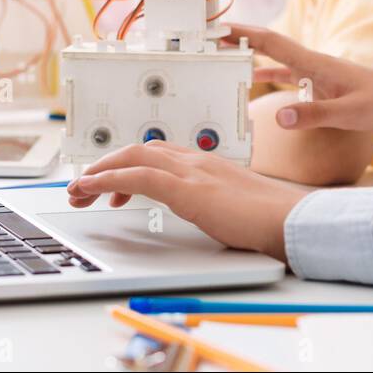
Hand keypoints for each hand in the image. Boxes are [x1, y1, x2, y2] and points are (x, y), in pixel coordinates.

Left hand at [66, 141, 309, 260]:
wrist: (293, 221)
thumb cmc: (271, 220)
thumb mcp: (232, 210)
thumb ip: (213, 207)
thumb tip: (205, 219)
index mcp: (206, 165)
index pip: (157, 154)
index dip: (128, 166)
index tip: (112, 188)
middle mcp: (196, 161)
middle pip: (138, 151)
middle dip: (106, 166)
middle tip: (85, 186)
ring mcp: (191, 172)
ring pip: (132, 158)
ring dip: (99, 172)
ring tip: (79, 188)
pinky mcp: (187, 189)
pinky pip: (138, 177)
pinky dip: (109, 180)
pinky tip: (93, 188)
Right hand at [223, 23, 372, 156]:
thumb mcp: (349, 113)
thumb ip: (313, 115)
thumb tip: (278, 117)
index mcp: (316, 64)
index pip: (271, 42)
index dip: (242, 33)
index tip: (217, 27)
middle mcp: (313, 63)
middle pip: (268, 46)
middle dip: (238, 39)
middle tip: (209, 36)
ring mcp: (318, 73)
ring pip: (276, 60)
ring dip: (251, 56)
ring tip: (224, 55)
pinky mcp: (324, 84)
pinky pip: (289, 76)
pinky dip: (269, 76)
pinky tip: (258, 81)